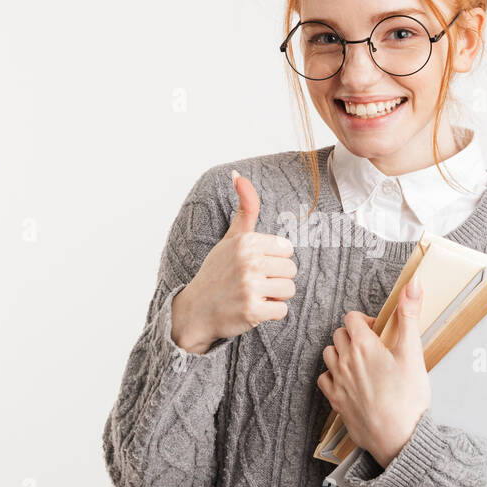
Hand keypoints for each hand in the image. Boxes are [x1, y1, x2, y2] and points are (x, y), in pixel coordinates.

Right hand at [171, 169, 296, 352]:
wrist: (195, 310)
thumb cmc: (217, 273)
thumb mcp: (230, 238)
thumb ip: (245, 209)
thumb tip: (238, 174)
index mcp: (247, 241)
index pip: (287, 249)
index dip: (274, 259)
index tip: (254, 265)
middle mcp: (249, 261)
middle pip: (291, 270)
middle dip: (276, 278)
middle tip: (253, 282)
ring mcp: (250, 287)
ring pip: (289, 289)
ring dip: (275, 296)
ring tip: (254, 295)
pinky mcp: (252, 311)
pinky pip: (282, 310)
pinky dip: (270, 313)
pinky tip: (252, 308)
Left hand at [317, 276, 429, 467]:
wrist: (399, 437)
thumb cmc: (409, 397)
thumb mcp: (414, 352)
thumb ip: (410, 315)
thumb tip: (414, 282)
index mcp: (364, 345)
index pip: (352, 317)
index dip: (365, 320)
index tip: (379, 330)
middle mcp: (345, 360)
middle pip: (339, 334)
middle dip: (353, 335)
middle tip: (373, 346)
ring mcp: (338, 381)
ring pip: (328, 354)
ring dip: (341, 353)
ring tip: (360, 362)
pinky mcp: (336, 401)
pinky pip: (324, 379)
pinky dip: (333, 375)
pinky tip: (349, 381)